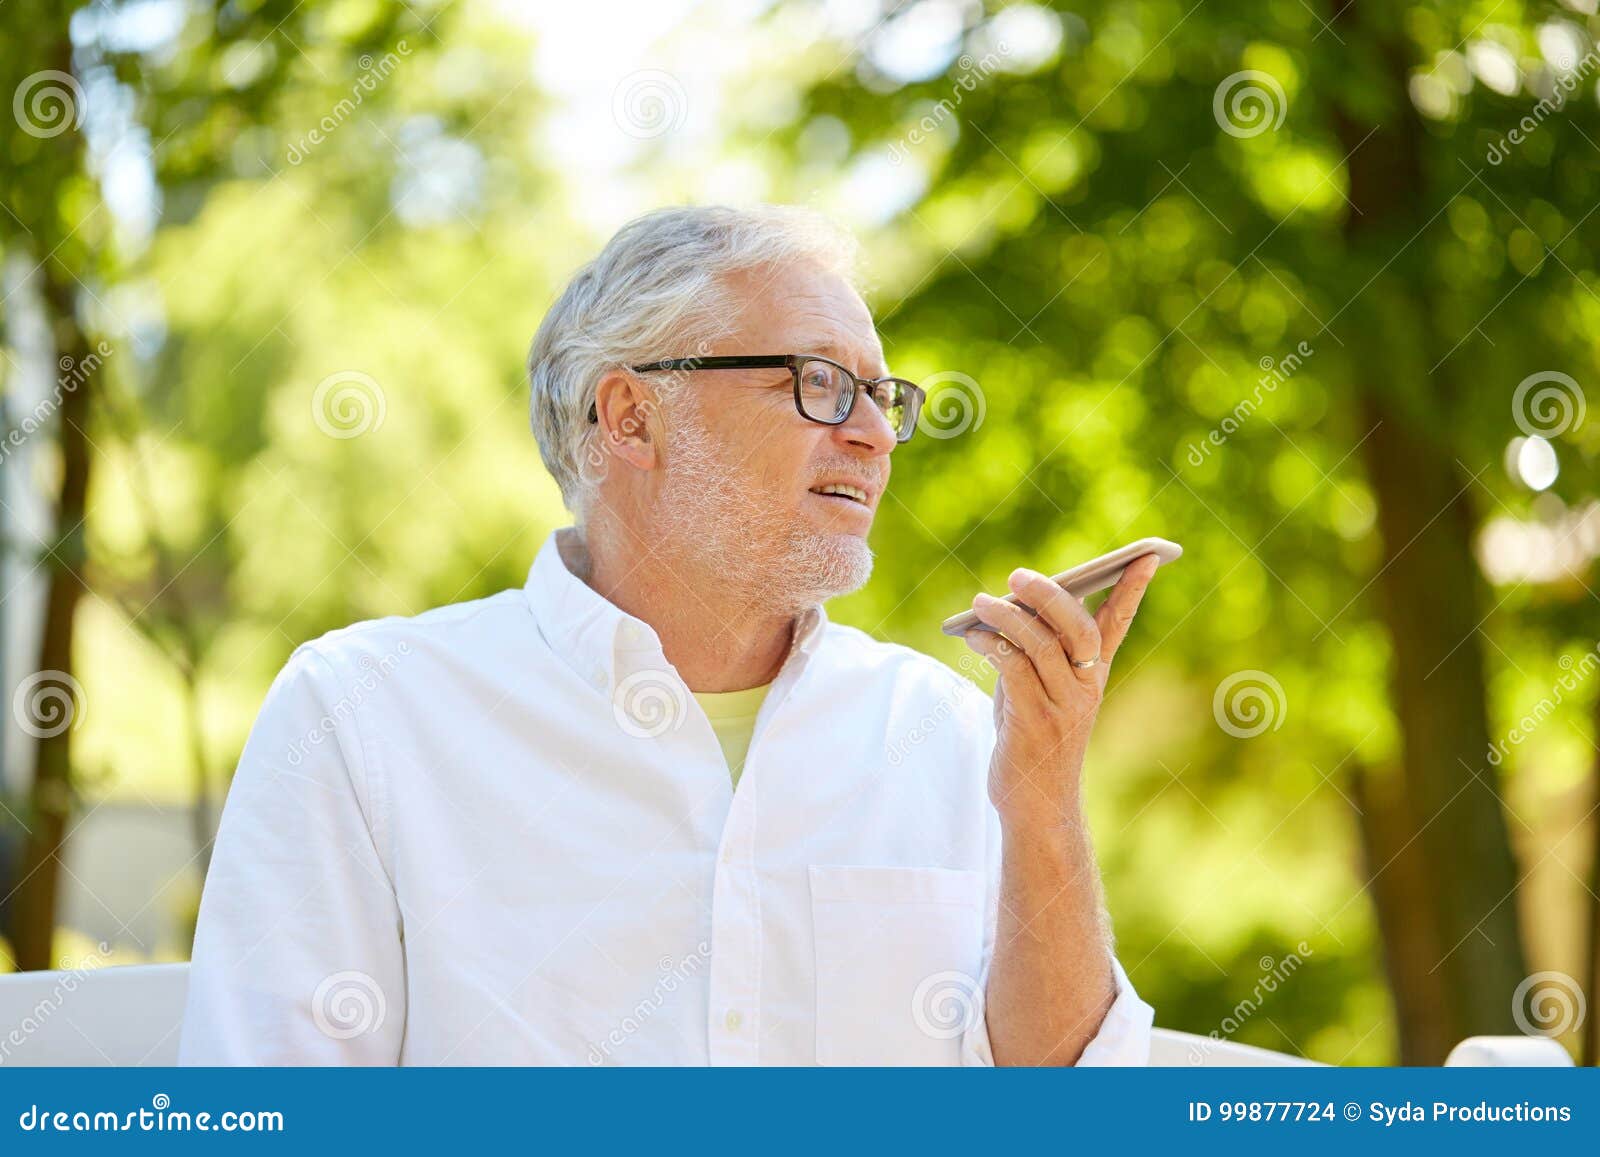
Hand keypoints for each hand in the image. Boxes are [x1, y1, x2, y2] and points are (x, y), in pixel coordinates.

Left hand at [962, 555, 1160, 828]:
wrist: (1036, 806)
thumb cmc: (1032, 741)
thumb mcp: (1038, 691)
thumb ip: (1033, 653)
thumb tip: (1009, 608)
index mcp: (1094, 676)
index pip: (1119, 623)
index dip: (1133, 587)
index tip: (1148, 553)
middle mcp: (1086, 687)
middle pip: (1079, 626)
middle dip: (1050, 595)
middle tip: (1017, 576)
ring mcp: (1064, 706)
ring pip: (1041, 644)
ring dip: (1006, 617)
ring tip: (979, 602)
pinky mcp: (1035, 722)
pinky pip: (1014, 669)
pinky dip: (992, 646)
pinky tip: (973, 637)